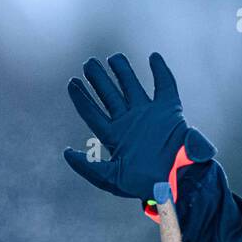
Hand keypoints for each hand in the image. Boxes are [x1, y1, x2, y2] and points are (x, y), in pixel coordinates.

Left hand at [63, 52, 215, 205]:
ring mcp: (148, 114)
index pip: (92, 112)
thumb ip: (88, 167)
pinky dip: (160, 71)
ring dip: (122, 71)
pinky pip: (164, 86)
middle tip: (88, 63)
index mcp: (114, 136)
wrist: (175, 182)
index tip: (71, 82)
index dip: (81, 97)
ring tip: (113, 57)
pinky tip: (153, 57)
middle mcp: (128, 122)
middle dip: (98, 79)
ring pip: (132, 86)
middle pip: (109, 95)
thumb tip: (66, 152)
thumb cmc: (142, 184)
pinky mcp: (169, 110)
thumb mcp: (110, 179)